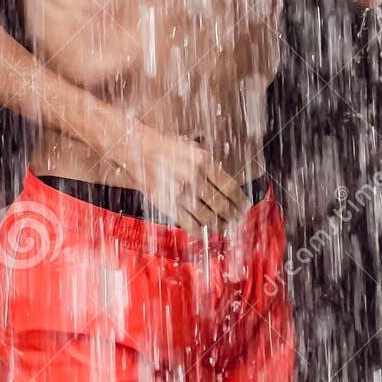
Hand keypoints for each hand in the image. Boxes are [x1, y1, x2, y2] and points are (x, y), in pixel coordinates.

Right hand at [103, 119, 250, 231]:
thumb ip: (211, 166)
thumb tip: (230, 189)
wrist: (137, 148)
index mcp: (204, 161)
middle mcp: (194, 177)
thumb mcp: (194, 149)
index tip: (244, 207)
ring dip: (219, 226)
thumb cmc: (167, 148)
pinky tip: (205, 233)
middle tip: (237, 220)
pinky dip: (200, 231)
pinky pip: (188, 223)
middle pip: (222, 204)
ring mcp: (180, 192)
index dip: (240, 201)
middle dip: (233, 215)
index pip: (230, 187)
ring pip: (207, 217)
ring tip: (224, 228)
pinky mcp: (167, 203)